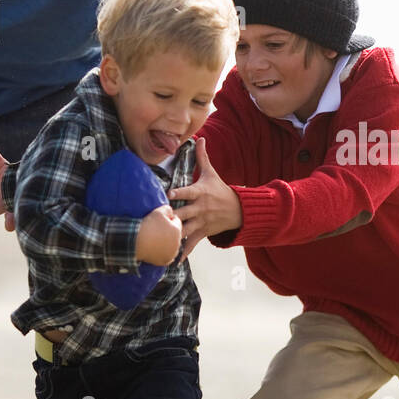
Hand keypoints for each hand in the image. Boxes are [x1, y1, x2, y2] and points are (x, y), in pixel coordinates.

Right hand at [136, 205, 183, 266]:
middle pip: (175, 234)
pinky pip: (167, 256)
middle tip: (156, 230)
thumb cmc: (147, 226)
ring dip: (167, 242)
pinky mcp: (165, 261)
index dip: (168, 219)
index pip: (176, 221)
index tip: (158, 221)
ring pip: (172, 245)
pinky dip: (163, 253)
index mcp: (177, 230)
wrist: (135, 242)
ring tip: (155, 239)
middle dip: (169, 231)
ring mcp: (172, 253)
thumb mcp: (158, 212)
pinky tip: (157, 248)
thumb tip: (171, 212)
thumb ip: (168, 209)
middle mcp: (178, 243)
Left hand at [170, 138, 241, 257]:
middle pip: (184, 213)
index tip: (168, 194)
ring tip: (161, 242)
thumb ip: (202, 157)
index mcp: (201, 192)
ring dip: (174, 236)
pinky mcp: (203, 232)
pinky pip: (192, 243)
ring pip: (186, 230)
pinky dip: (183, 252)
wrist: (240, 210)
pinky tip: (173, 260)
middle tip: (158, 220)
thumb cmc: (220, 190)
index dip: (178, 193)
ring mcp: (202, 222)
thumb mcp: (212, 173)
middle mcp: (200, 208)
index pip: (188, 192)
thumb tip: (199, 138)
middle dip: (172, 217)